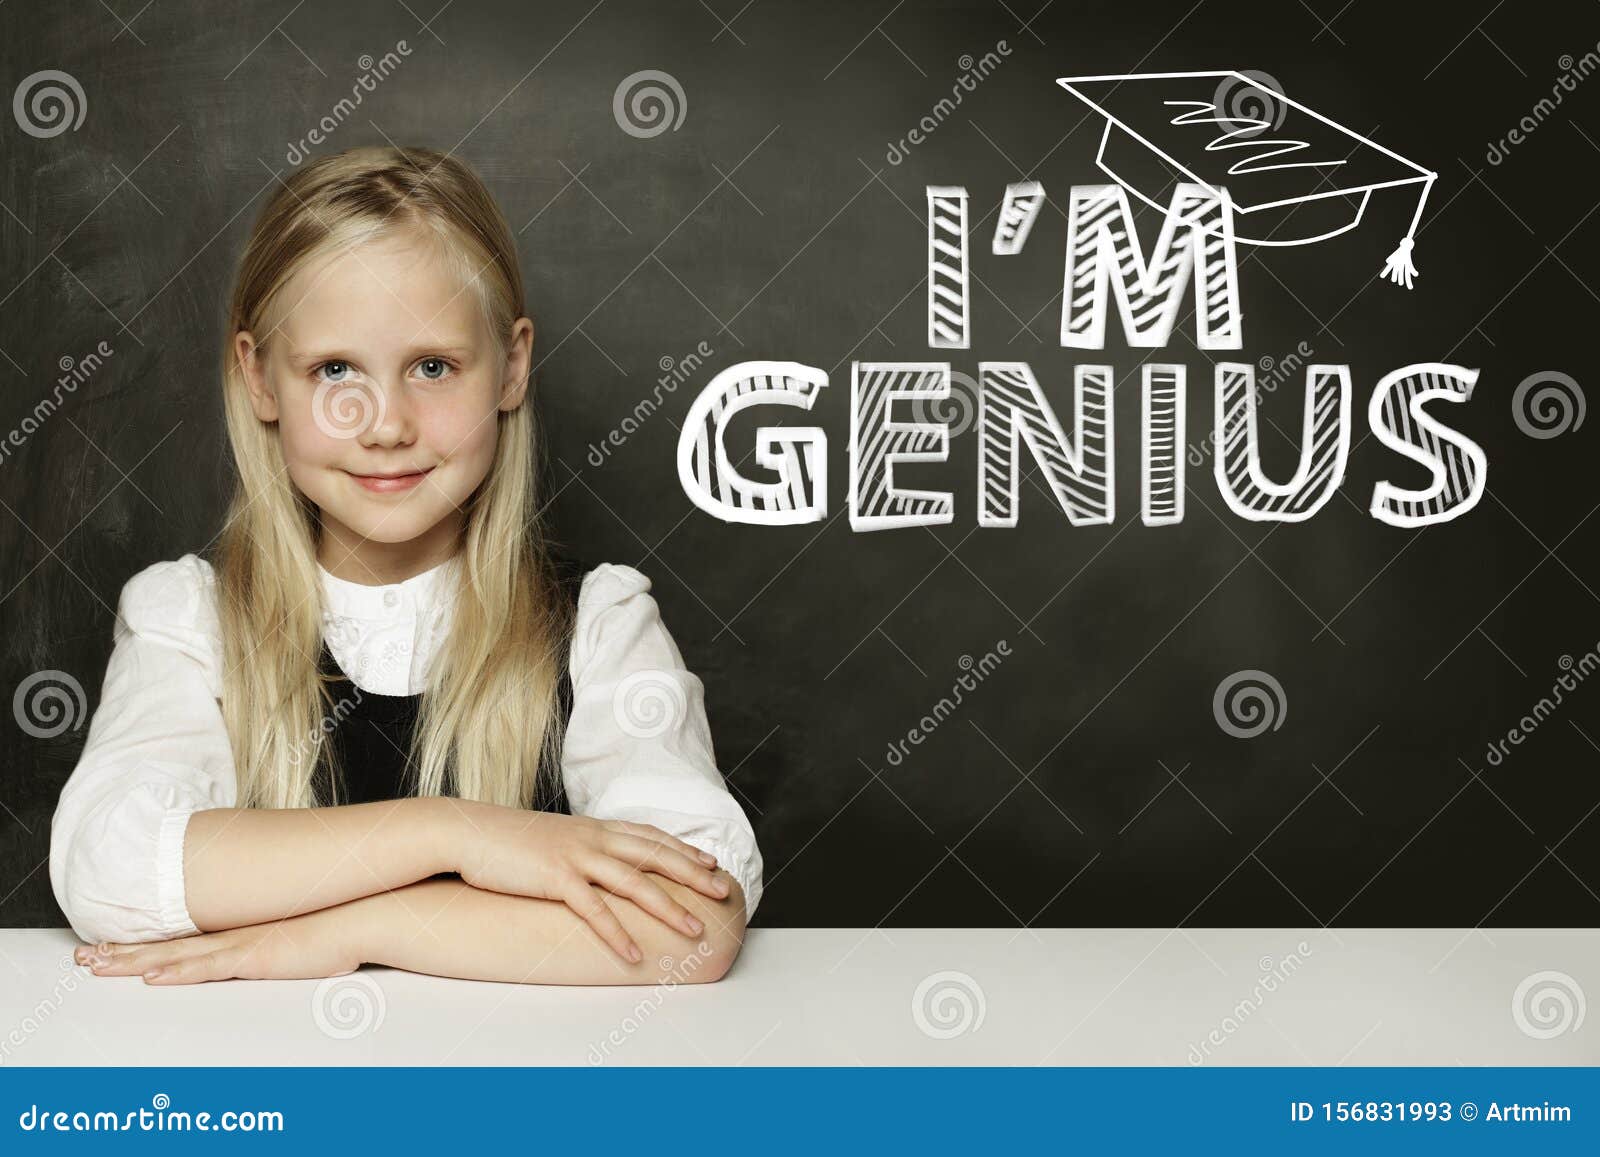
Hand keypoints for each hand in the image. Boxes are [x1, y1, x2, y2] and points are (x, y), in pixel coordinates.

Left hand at [74, 908, 359, 985]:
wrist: (361, 917)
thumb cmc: (335, 929)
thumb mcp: (296, 936)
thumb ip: (273, 940)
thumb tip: (269, 945)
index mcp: (238, 932)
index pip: (180, 940)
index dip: (142, 944)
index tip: (109, 946)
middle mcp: (232, 935)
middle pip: (166, 945)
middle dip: (121, 952)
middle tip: (82, 957)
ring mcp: (241, 944)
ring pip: (175, 954)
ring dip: (133, 961)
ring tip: (96, 965)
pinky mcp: (255, 957)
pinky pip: (208, 967)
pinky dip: (177, 971)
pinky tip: (151, 977)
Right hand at [441, 801, 731, 962]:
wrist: (467, 831)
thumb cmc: (508, 840)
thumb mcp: (554, 837)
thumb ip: (580, 848)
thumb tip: (598, 863)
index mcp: (595, 828)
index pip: (650, 836)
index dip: (683, 849)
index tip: (710, 862)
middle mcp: (593, 839)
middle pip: (655, 856)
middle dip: (693, 874)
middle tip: (722, 892)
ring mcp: (576, 857)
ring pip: (635, 883)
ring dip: (668, 909)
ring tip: (694, 931)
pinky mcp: (555, 879)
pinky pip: (594, 911)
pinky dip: (617, 934)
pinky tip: (635, 955)